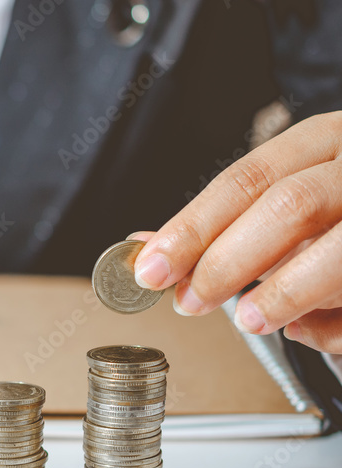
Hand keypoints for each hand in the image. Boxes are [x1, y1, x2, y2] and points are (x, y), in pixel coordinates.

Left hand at [130, 111, 341, 354]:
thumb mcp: (286, 202)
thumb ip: (220, 224)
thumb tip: (146, 247)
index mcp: (326, 140)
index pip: (247, 178)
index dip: (194, 226)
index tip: (152, 268)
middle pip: (291, 206)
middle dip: (228, 261)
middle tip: (191, 301)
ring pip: (340, 249)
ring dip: (287, 291)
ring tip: (253, 319)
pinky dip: (334, 325)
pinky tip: (312, 327)